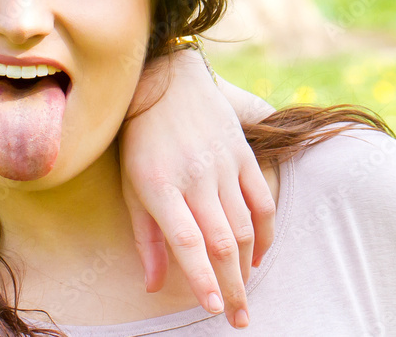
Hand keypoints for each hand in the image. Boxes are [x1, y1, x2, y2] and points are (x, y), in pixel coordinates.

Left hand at [119, 49, 275, 328]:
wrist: (165, 82)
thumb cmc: (139, 140)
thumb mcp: (130, 185)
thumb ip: (145, 237)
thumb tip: (154, 285)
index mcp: (159, 185)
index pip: (187, 241)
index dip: (202, 278)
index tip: (213, 308)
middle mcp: (194, 177)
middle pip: (221, 242)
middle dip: (232, 287)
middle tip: (238, 319)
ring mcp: (222, 165)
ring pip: (245, 227)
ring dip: (247, 266)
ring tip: (244, 294)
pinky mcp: (242, 154)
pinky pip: (263, 201)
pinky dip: (265, 233)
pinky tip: (259, 256)